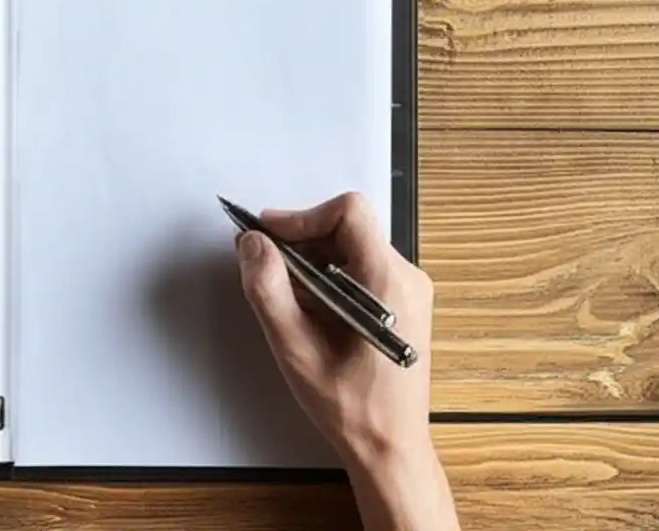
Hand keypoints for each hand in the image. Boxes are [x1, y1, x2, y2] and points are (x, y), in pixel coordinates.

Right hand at [234, 192, 458, 529]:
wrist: (388, 446)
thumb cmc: (350, 407)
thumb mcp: (295, 347)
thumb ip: (268, 289)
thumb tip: (252, 243)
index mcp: (388, 282)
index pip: (347, 212)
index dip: (301, 217)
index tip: (267, 236)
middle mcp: (405, 278)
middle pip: (346, 228)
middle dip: (300, 241)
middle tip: (264, 266)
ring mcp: (406, 291)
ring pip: (350, 248)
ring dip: (311, 263)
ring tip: (285, 298)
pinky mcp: (401, 304)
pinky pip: (359, 270)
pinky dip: (327, 279)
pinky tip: (307, 311)